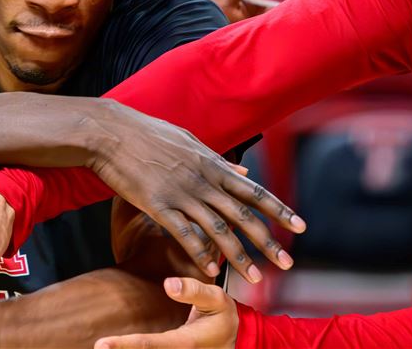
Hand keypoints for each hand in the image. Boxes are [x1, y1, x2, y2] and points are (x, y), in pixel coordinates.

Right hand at [87, 101, 302, 283]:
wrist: (111, 133)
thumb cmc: (147, 132)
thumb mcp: (188, 140)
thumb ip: (217, 160)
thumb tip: (244, 172)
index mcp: (211, 164)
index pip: (254, 191)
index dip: (279, 210)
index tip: (300, 227)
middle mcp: (202, 181)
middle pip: (243, 216)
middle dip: (268, 242)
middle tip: (286, 263)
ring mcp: (181, 194)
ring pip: (218, 230)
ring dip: (239, 257)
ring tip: (255, 278)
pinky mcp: (158, 206)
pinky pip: (185, 235)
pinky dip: (200, 254)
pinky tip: (212, 271)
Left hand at [95, 277, 237, 348]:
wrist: (240, 341)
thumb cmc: (224, 317)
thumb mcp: (217, 299)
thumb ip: (193, 291)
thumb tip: (169, 284)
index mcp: (186, 343)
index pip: (150, 345)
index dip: (124, 346)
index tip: (101, 345)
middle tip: (96, 347)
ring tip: (103, 348)